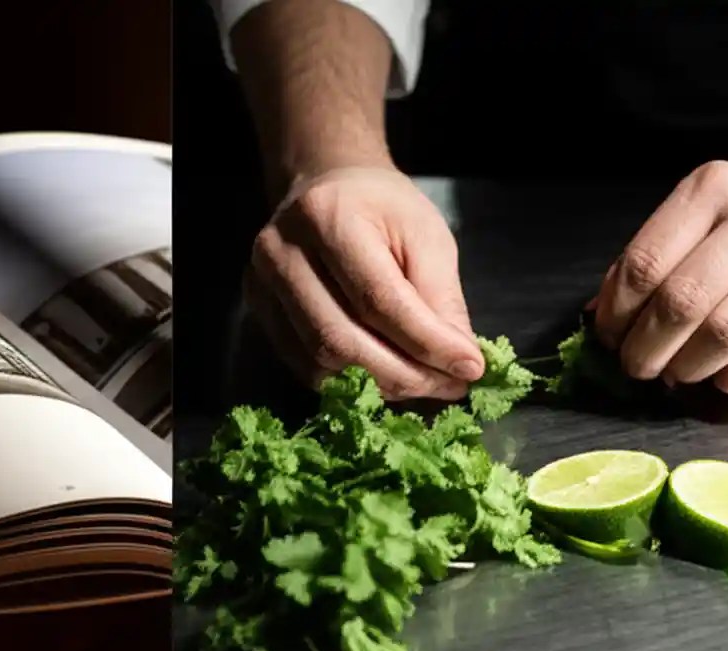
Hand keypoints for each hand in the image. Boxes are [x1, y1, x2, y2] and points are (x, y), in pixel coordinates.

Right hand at [243, 165, 484, 399]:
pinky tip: (383, 374)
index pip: (378, 298)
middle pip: (341, 338)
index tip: (469, 369)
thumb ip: (441, 298)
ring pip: (320, 360)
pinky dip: (348, 381)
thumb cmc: (381, 207)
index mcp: (328, 217)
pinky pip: (303, 365)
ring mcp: (260, 284)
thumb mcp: (425, 234)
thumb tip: (459, 364)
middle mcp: (281, 251)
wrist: (325, 187)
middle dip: (403, 373)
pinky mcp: (258, 309)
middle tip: (448, 386)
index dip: (426, 342)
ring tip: (422, 381)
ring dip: (378, 383)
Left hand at [594, 160, 727, 394]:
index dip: (616, 314)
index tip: (609, 338)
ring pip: (726, 331)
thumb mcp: (699, 213)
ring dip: (688, 366)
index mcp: (712, 189)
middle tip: (636, 366)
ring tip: (675, 373)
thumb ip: (651, 257)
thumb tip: (598, 315)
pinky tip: (722, 379)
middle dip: (645, 348)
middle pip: (681, 302)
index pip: (644, 264)